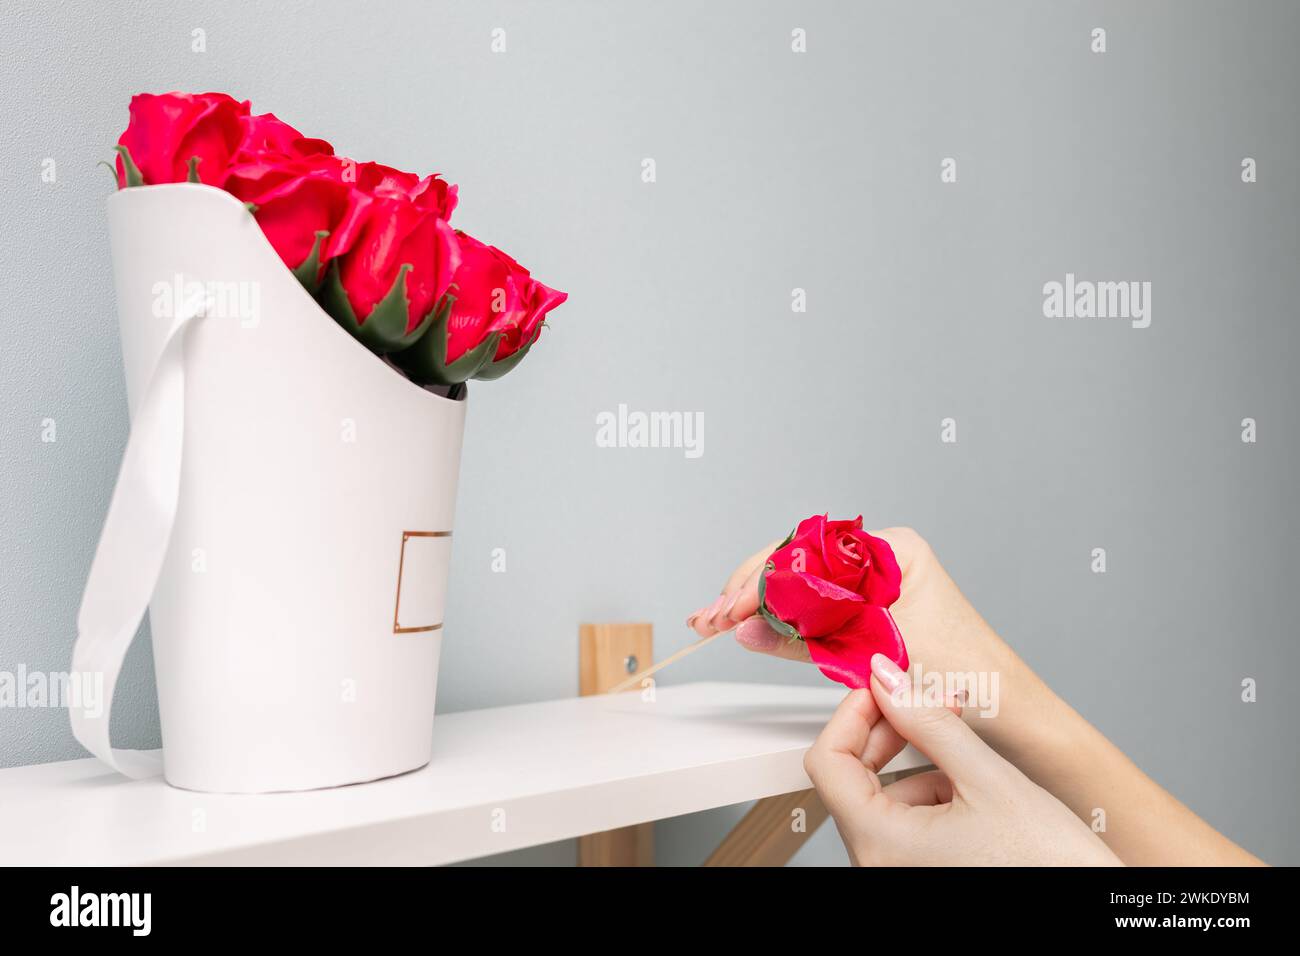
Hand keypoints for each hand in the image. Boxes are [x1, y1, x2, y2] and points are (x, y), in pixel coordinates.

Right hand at [687, 527, 1034, 727]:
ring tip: (717, 622)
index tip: (728, 611)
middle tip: (708, 618)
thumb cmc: (969, 678)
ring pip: (802, 587)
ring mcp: (876, 587)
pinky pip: (816, 610)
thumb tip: (749, 629)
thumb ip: (806, 642)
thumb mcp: (875, 657)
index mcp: (893, 550)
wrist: (1012, 714)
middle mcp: (883, 561)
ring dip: (759, 606)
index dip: (760, 582)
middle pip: (798, 565)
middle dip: (749, 591)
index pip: (806, 552)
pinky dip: (783, 621)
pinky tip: (754, 629)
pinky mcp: (872, 615)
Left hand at [804, 654, 1121, 866]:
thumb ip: (928, 724)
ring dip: (920, 764)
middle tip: (934, 705)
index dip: (855, 713)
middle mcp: (878, 864)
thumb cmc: (1051, 866)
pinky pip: (907, 822)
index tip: (886, 686)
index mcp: (880, 843)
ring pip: (884, 797)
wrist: (1098, 912)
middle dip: (893, 732)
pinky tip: (975, 792)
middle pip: (852, 777)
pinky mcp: (919, 872)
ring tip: (971, 759)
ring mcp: (896, 871)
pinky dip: (934, 794)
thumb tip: (888, 680)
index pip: (828, 760)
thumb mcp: (988, 779)